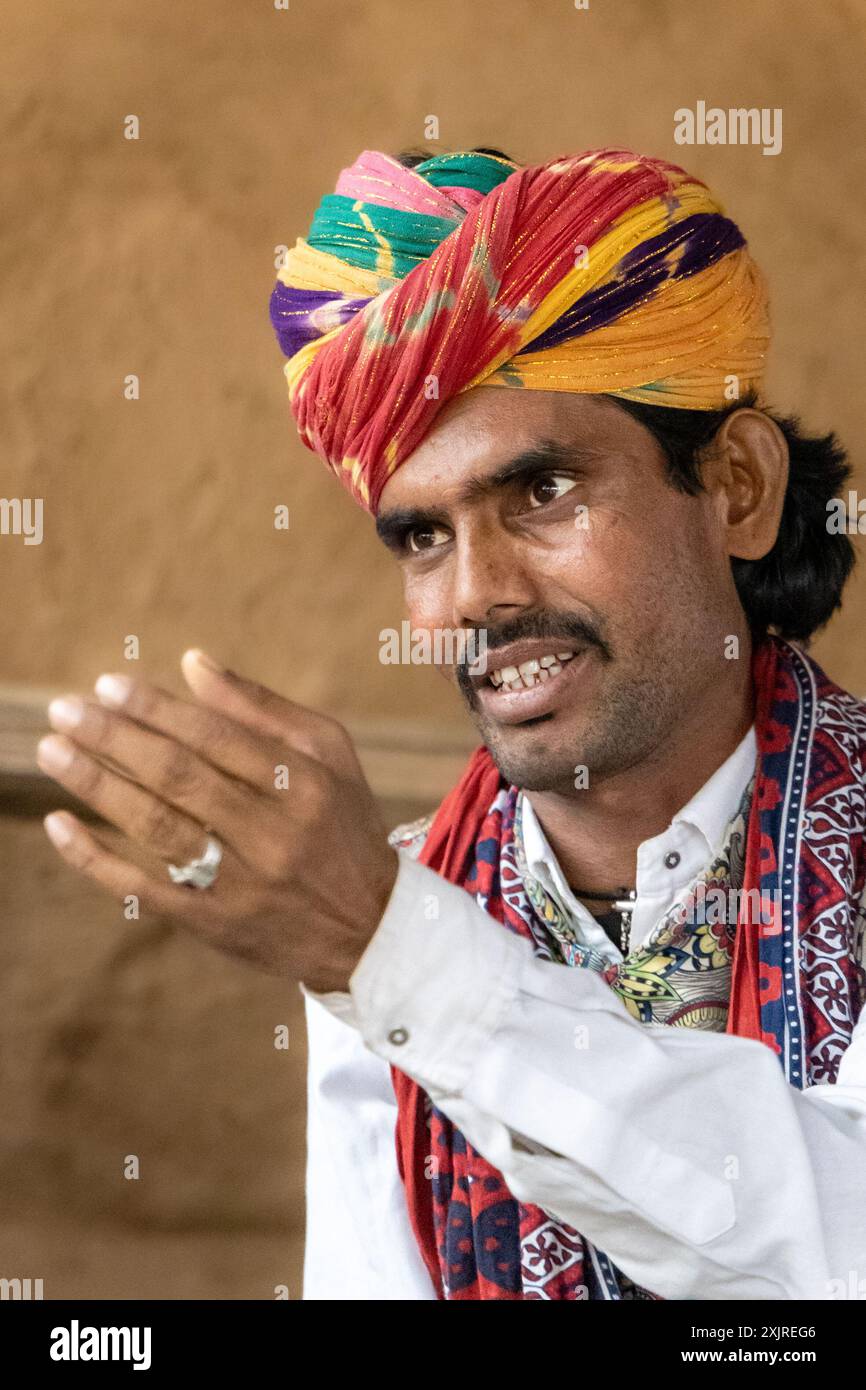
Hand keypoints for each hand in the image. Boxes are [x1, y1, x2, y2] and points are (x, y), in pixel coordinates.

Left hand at [36, 650, 398, 993]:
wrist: (370, 928)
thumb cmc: (342, 824)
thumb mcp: (328, 755)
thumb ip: (262, 708)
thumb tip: (192, 664)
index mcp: (303, 784)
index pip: (218, 738)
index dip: (158, 709)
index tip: (108, 684)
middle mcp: (273, 833)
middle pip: (181, 778)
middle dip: (116, 738)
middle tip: (65, 709)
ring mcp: (242, 883)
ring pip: (158, 828)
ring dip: (98, 786)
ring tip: (53, 750)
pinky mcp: (215, 924)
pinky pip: (145, 889)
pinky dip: (97, 858)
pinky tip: (60, 825)